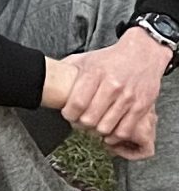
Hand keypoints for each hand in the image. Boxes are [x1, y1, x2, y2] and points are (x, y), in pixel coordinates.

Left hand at [61, 32, 163, 158]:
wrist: (143, 54)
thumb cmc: (111, 59)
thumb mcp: (86, 59)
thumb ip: (67, 68)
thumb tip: (46, 76)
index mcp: (95, 73)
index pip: (77, 103)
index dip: (69, 114)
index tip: (68, 115)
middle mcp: (112, 86)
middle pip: (90, 118)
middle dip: (81, 124)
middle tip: (79, 123)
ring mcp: (128, 97)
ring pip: (106, 127)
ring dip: (96, 132)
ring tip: (93, 127)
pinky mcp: (142, 107)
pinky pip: (125, 130)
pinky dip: (114, 136)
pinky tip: (109, 132)